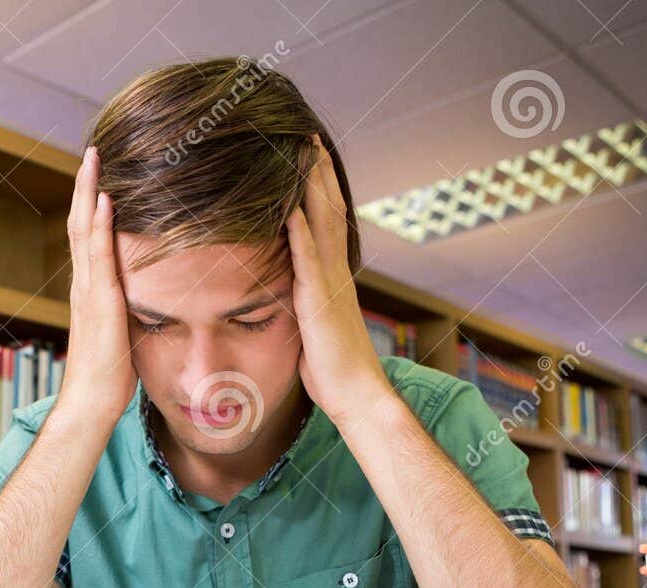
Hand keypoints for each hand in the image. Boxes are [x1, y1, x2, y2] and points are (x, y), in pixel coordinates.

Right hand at [60, 146, 137, 423]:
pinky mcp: (99, 301)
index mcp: (92, 290)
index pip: (89, 237)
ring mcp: (88, 290)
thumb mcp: (124, 332)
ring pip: (84, 230)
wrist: (93, 401)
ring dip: (88, 192)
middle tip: (92, 151)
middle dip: (86, 186)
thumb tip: (147, 296)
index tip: (100, 175)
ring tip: (93, 159)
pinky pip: (98, 255)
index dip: (91, 204)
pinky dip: (99, 224)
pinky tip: (105, 199)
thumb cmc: (111, 376)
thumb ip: (129, 309)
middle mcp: (85, 284)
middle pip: (81, 223)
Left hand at [285, 134, 393, 424]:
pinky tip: (290, 211)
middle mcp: (334, 271)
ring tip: (300, 153)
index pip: (325, 217)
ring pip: (322, 225)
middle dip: (316, 170)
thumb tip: (290, 285)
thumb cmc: (333, 367)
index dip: (316, 183)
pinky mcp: (319, 304)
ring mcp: (329, 285)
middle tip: (305, 133)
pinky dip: (301, 235)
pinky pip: (309, 264)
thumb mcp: (314, 322)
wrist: (357, 394)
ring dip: (311, 189)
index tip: (305, 151)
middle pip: (327, 208)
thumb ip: (304, 297)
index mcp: (331, 274)